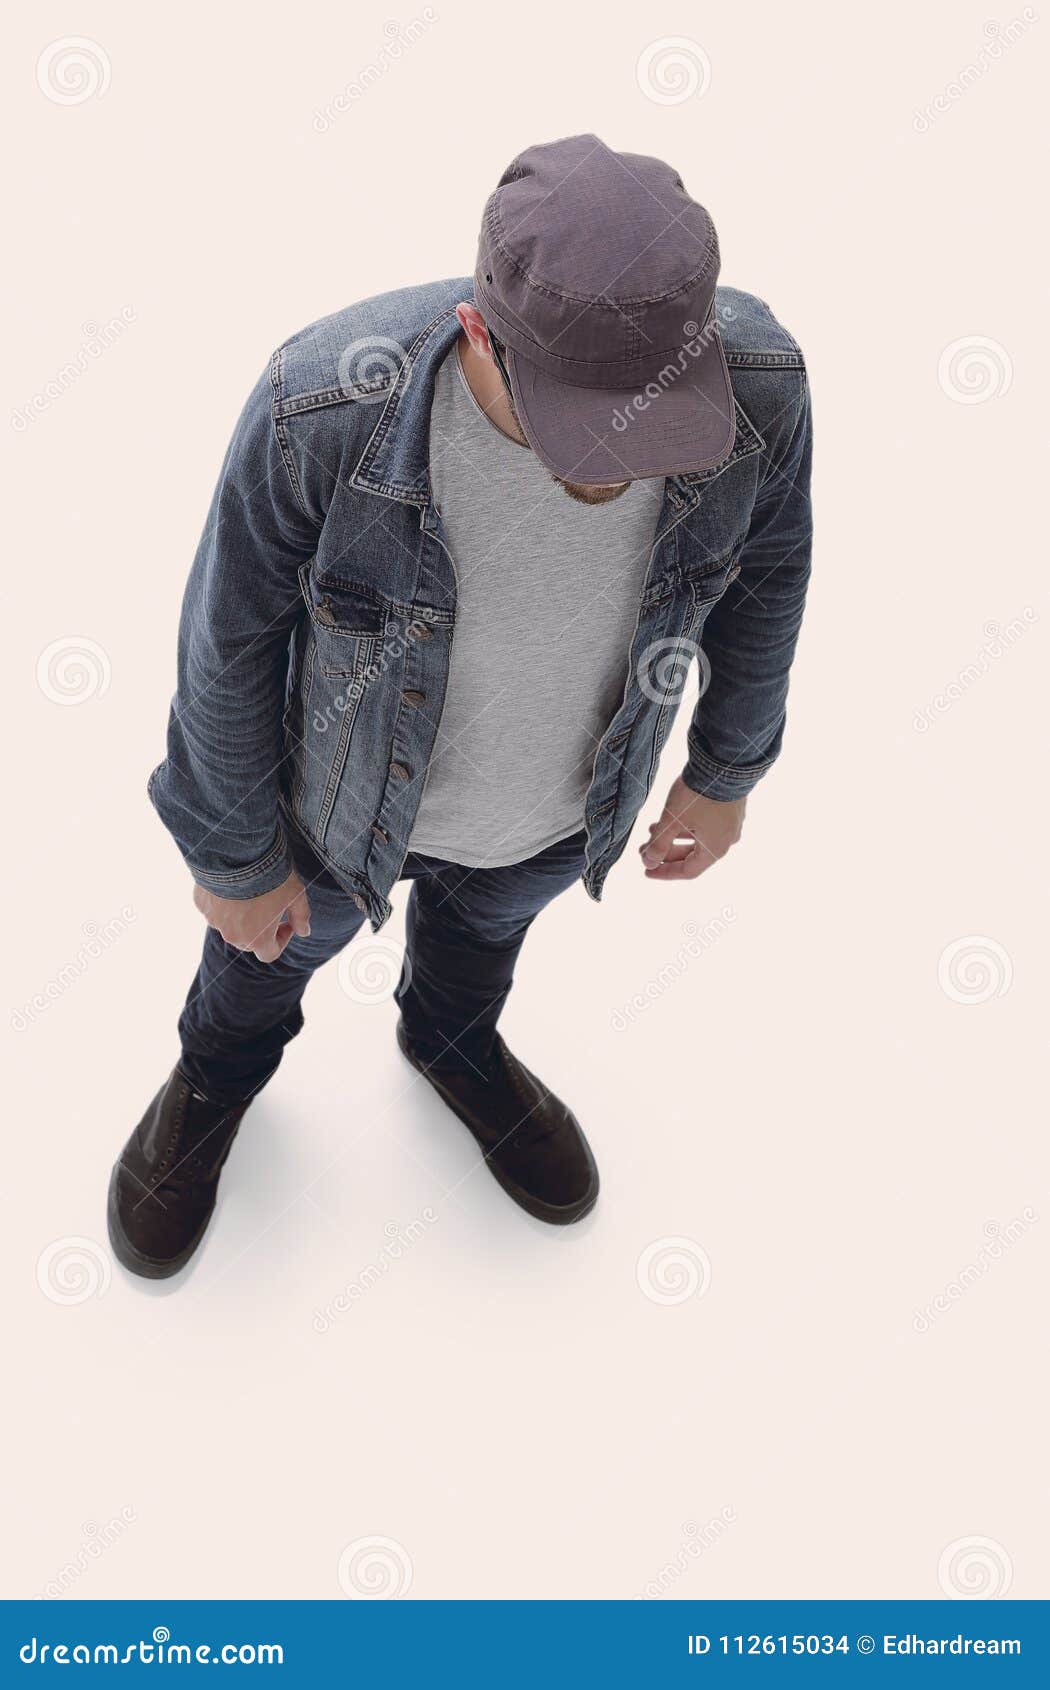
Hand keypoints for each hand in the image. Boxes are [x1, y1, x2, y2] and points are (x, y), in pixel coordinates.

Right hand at [193, 870, 310, 962]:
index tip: (287, 923)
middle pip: (248, 942)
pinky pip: (214, 909)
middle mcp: (233, 936)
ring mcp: (214, 920)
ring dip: (240, 917)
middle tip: (270, 908)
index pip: (269, 954)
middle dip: (261, 929)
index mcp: (258, 939)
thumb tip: (304, 931)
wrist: (237, 851)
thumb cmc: (272, 876)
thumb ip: (301, 916)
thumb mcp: (296, 894)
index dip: (281, 940)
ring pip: (229, 925)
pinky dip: (223, 903)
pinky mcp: (202, 904)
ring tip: (250, 893)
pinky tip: (232, 884)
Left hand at [641, 777, 745, 881]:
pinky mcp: (730, 808)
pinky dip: (687, 825)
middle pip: (692, 855)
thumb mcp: (672, 820)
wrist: (724, 762)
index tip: (646, 870)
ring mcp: (730, 824)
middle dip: (666, 853)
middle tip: (644, 848)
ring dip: (674, 837)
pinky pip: (706, 825)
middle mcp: (726, 840)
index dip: (665, 873)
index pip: (688, 871)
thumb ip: (659, 844)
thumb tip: (648, 863)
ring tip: (651, 829)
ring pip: (698, 838)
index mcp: (715, 849)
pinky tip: (671, 816)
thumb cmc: (698, 795)